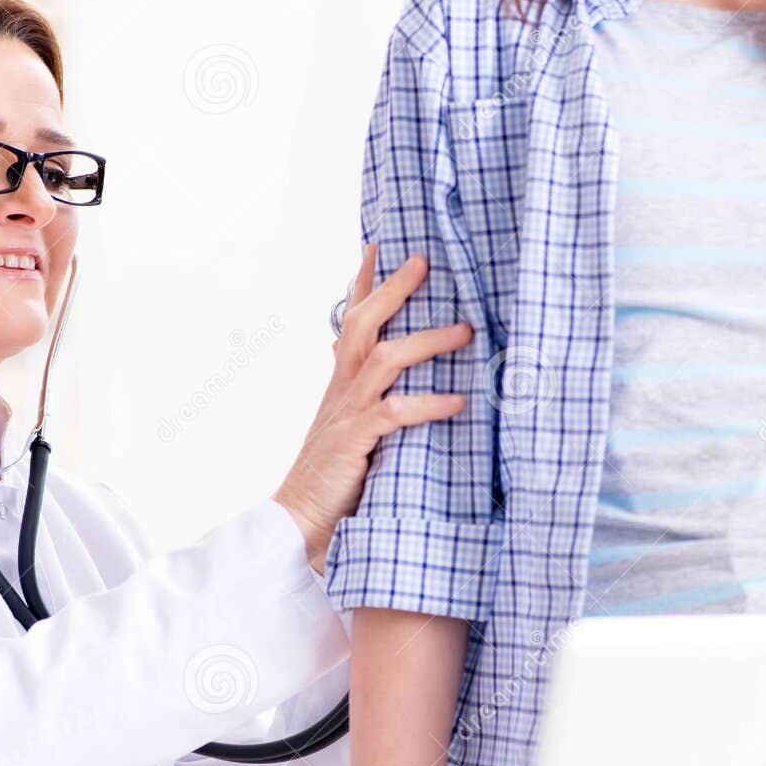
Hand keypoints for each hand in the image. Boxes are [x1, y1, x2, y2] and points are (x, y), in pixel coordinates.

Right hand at [273, 245, 472, 572]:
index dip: (364, 283)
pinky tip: (460, 401)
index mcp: (340, 382)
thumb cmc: (329, 476)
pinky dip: (430, 404)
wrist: (298, 518)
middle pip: (365, 322)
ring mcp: (347, 411)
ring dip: (427, 340)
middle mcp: (341, 388)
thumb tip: (369, 371)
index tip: (379, 246)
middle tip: (424, 260)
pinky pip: (396, 411)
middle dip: (394, 288)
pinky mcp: (356, 439)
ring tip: (466, 330)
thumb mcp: (346, 426)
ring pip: (384, 357)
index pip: (351, 321)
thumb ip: (361, 397)